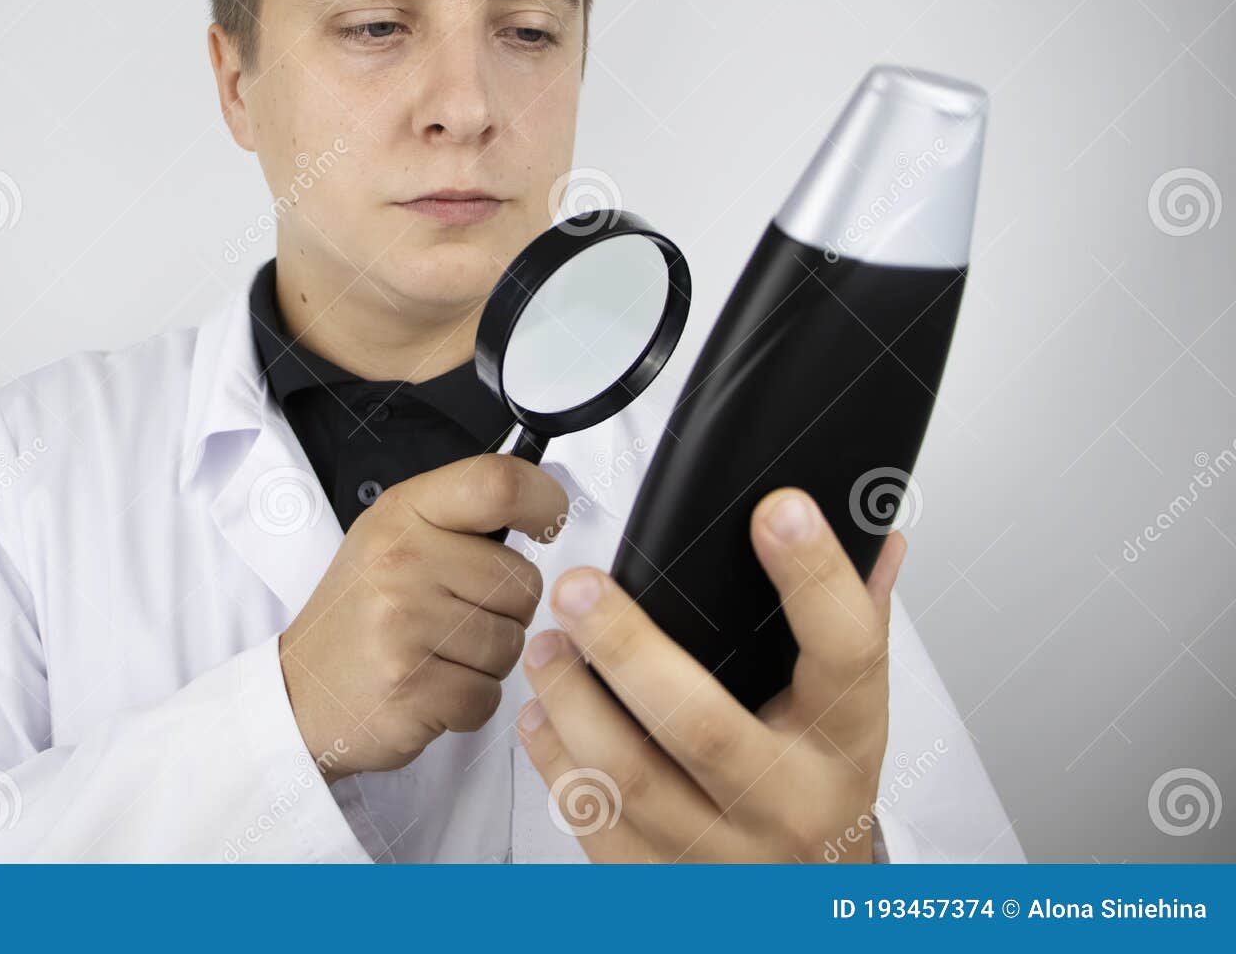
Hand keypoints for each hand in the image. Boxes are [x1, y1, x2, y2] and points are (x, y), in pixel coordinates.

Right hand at [282, 453, 566, 780]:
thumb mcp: (392, 537)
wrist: (299, 690)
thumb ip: (458, 516)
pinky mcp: (411, 686)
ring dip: (487, 659)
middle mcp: (401, 560)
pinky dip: (468, 702)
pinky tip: (429, 686)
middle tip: (455, 615)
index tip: (547, 521)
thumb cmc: (359, 615)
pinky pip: (488, 695)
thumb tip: (540, 499)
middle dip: (507, 608)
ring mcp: (404, 624)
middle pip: (523, 580)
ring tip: (436, 652)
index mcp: (402, 513)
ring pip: (512, 643)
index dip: (543, 500)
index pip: (498, 483)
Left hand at [515, 486, 905, 861]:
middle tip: (581, 588)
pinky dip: (558, 764)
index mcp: (846, 745)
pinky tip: (541, 717)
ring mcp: (724, 857)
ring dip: (574, 703)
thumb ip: (857, 619)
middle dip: (629, 648)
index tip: (778, 509)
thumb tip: (876, 531)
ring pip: (631, 780)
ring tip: (547, 647)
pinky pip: (597, 826)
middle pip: (704, 726)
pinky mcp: (664, 888)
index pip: (846, 652)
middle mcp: (789, 806)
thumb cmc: (821, 793)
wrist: (815, 908)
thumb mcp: (854, 714)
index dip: (815, 577)